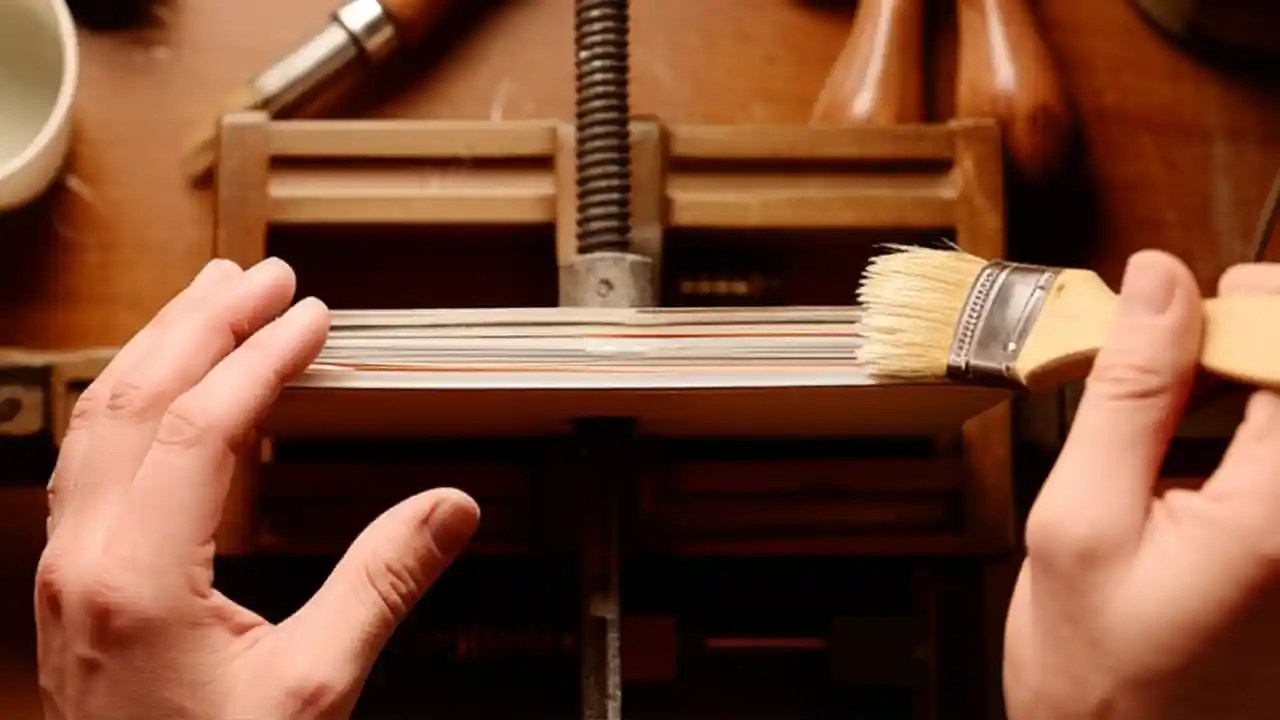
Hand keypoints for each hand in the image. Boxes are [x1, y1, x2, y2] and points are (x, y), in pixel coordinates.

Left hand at [35, 258, 479, 718]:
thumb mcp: (315, 689)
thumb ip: (382, 587)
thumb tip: (449, 507)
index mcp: (136, 582)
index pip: (200, 428)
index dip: (260, 360)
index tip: (311, 318)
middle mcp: (81, 563)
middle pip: (131, 399)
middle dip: (200, 323)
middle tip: (262, 276)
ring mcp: (65, 571)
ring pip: (96, 422)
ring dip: (157, 348)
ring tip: (211, 299)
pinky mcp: (72, 584)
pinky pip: (90, 459)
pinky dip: (134, 399)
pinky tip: (167, 387)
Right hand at [1004, 251, 1279, 718]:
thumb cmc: (1097, 670)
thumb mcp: (1080, 519)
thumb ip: (1128, 395)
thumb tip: (1157, 283)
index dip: (1258, 307)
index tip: (1191, 297)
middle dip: (1251, 339)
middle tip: (1170, 341)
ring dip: (1251, 383)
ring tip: (1172, 399)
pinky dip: (1253, 433)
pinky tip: (1196, 449)